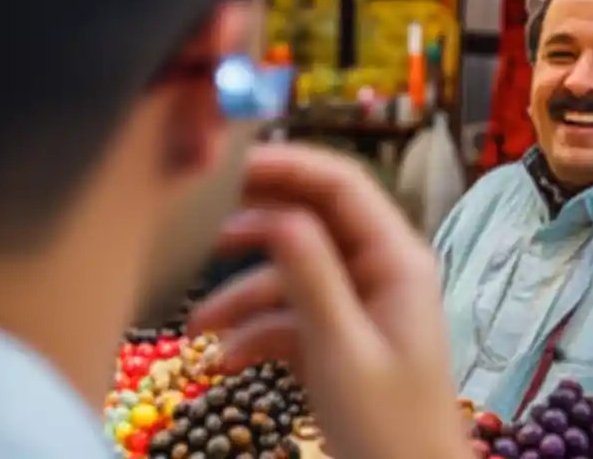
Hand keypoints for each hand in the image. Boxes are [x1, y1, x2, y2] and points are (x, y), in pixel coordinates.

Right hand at [189, 144, 469, 458]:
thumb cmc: (388, 428)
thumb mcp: (341, 349)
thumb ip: (309, 275)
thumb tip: (274, 211)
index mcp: (396, 260)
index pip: (341, 185)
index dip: (286, 165)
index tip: (227, 163)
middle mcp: (379, 271)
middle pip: (310, 222)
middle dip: (254, 225)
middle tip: (197, 220)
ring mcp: (357, 305)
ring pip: (290, 274)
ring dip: (241, 296)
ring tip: (196, 325)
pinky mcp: (338, 339)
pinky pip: (289, 316)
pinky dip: (254, 334)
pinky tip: (222, 363)